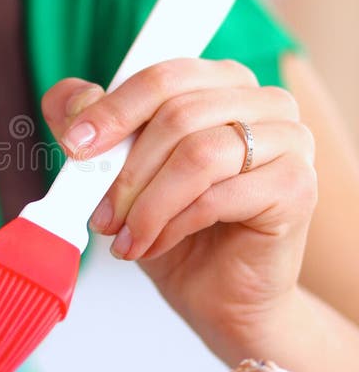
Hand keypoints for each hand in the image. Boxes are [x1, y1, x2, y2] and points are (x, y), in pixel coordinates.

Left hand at [41, 59, 317, 362]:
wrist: (220, 294)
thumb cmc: (173, 226)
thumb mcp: (120, 172)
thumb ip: (94, 126)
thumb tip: (75, 101)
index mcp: (221, 83)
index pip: (163, 77)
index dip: (113, 110)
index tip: (75, 147)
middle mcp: (263, 102)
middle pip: (177, 113)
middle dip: (125, 171)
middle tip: (99, 213)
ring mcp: (290, 141)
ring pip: (197, 154)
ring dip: (146, 204)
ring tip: (124, 237)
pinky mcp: (297, 187)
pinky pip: (218, 196)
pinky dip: (172, 225)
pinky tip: (154, 244)